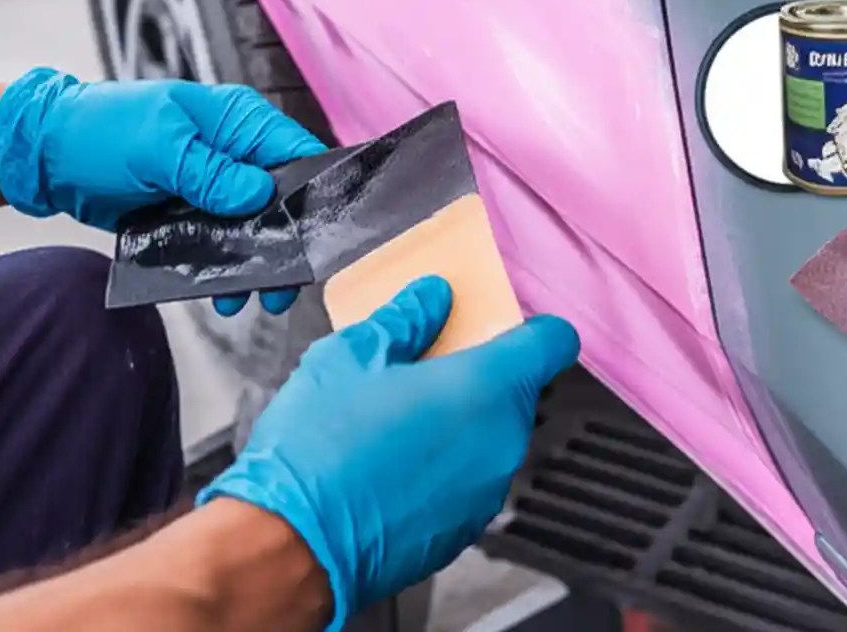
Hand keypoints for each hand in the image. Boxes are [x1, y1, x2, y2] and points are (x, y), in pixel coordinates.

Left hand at [0, 67, 325, 314]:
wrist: (45, 156)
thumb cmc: (100, 131)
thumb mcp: (159, 147)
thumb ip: (212, 172)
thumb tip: (258, 195)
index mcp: (237, 121)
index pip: (297, 153)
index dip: (315, 190)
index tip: (321, 232)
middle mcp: (235, 153)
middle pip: (283, 200)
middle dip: (286, 242)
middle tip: (285, 284)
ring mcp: (215, 185)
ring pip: (254, 228)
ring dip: (255, 263)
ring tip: (249, 297)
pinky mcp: (194, 213)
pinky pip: (222, 242)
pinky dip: (224, 268)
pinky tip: (220, 292)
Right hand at [197, 276, 578, 627]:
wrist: (293, 547)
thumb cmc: (319, 452)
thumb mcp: (352, 356)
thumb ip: (406, 319)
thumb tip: (432, 298)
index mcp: (485, 386)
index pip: (553, 342)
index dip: (531, 329)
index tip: (501, 326)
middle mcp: (501, 440)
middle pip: (517, 389)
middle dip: (478, 375)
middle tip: (423, 369)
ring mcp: (488, 489)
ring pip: (491, 437)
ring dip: (459, 424)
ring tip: (395, 421)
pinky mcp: (466, 528)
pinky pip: (469, 480)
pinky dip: (445, 468)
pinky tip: (392, 465)